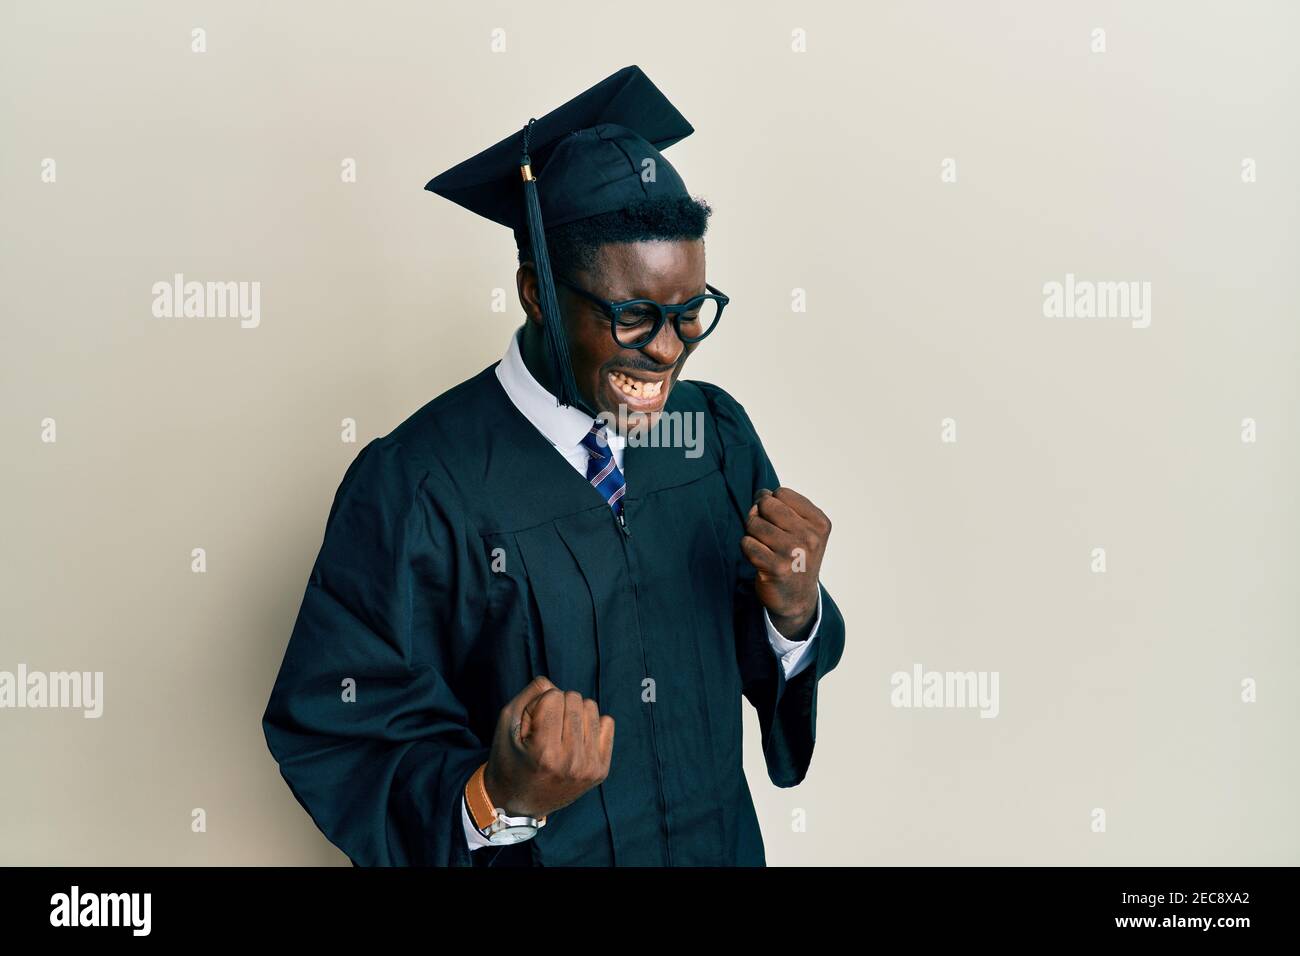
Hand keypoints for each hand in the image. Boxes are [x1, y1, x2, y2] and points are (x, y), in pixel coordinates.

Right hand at [482, 675, 614, 818]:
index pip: (554, 696)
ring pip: (591, 707)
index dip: (539, 704)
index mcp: (545, 752)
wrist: (519, 803)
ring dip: (574, 713)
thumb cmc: (510, 759)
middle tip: (544, 730)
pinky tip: (575, 740)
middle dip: (557, 706)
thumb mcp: (507, 724)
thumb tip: (555, 684)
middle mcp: (571, 762)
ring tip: (559, 735)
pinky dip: (591, 725)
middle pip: (575, 699)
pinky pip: (607, 723)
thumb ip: (529, 695)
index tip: (531, 725)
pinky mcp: (601, 771)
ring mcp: (589, 768)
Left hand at [741, 487, 831, 638]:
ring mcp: (794, 553)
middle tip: (765, 532)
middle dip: (758, 514)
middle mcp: (810, 537)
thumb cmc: (796, 556)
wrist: (796, 598)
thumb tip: (761, 495)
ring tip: (763, 545)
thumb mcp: (804, 529)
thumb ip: (784, 507)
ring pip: (754, 523)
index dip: (771, 502)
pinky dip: (747, 548)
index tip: (776, 519)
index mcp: (819, 523)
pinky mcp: (776, 568)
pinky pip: (747, 543)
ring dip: (751, 532)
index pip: (781, 493)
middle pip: (767, 504)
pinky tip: (758, 558)